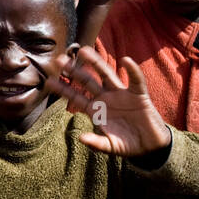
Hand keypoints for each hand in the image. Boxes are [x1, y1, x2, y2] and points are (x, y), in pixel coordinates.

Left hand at [46, 47, 170, 156]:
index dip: (63, 89)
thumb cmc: (127, 144)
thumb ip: (96, 143)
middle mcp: (106, 99)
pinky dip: (132, 71)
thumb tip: (80, 138)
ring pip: (107, 75)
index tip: (49, 81)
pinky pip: (135, 81)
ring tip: (84, 51)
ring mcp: (121, 95)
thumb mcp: (110, 146)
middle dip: (74, 71)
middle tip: (60, 59)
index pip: (76, 97)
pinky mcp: (138, 95)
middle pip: (87, 81)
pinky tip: (126, 61)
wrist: (149, 146)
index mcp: (96, 110)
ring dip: (96, 63)